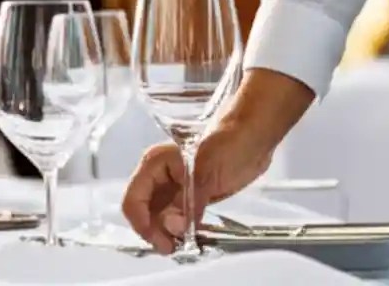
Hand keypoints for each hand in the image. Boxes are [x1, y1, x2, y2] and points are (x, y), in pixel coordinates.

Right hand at [121, 68, 315, 253]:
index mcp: (155, 164)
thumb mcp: (207, 173)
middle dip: (155, 233)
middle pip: (144, 213)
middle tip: (174, 247)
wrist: (255, 140)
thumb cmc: (231, 143)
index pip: (133, 200)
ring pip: (159, 218)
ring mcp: (174, 188)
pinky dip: (181, 231)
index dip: (142, 224)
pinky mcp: (189, 197)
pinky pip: (177, 218)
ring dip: (167, 234)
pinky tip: (192, 238)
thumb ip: (188, 202)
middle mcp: (160, 177)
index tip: (161, 241)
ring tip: (184, 245)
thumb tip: (174, 227)